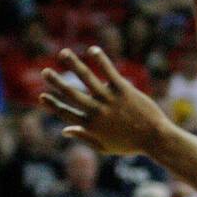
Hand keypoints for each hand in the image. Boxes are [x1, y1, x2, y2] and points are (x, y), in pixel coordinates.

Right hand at [41, 48, 170, 155]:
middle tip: (45, 72)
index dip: (53, 104)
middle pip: (71, 94)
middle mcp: (97, 111)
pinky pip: (109, 71)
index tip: (41, 96)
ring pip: (87, 78)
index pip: (66, 113)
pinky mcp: (123, 89)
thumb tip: (65, 130)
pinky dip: (100, 60)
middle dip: (56, 82)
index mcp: (91, 126)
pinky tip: (92, 50)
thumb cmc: (130, 144)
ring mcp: (109, 99)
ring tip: (63, 53)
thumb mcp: (105, 147)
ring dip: (73, 64)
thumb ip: (84, 137)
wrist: (154, 138)